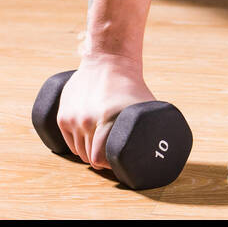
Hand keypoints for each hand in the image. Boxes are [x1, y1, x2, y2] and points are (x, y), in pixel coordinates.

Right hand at [57, 53, 153, 169]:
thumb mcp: (145, 106)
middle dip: (101, 160)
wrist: (108, 61)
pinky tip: (89, 141)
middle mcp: (87, 120)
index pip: (99, 159)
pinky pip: (68, 142)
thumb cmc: (130, 85)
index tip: (117, 163)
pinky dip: (77, 145)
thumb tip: (165, 149)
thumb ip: (152, 128)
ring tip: (102, 146)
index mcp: (107, 119)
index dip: (109, 165)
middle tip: (112, 155)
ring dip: (89, 152)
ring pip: (78, 151)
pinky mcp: (62, 115)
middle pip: (89, 157)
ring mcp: (73, 117)